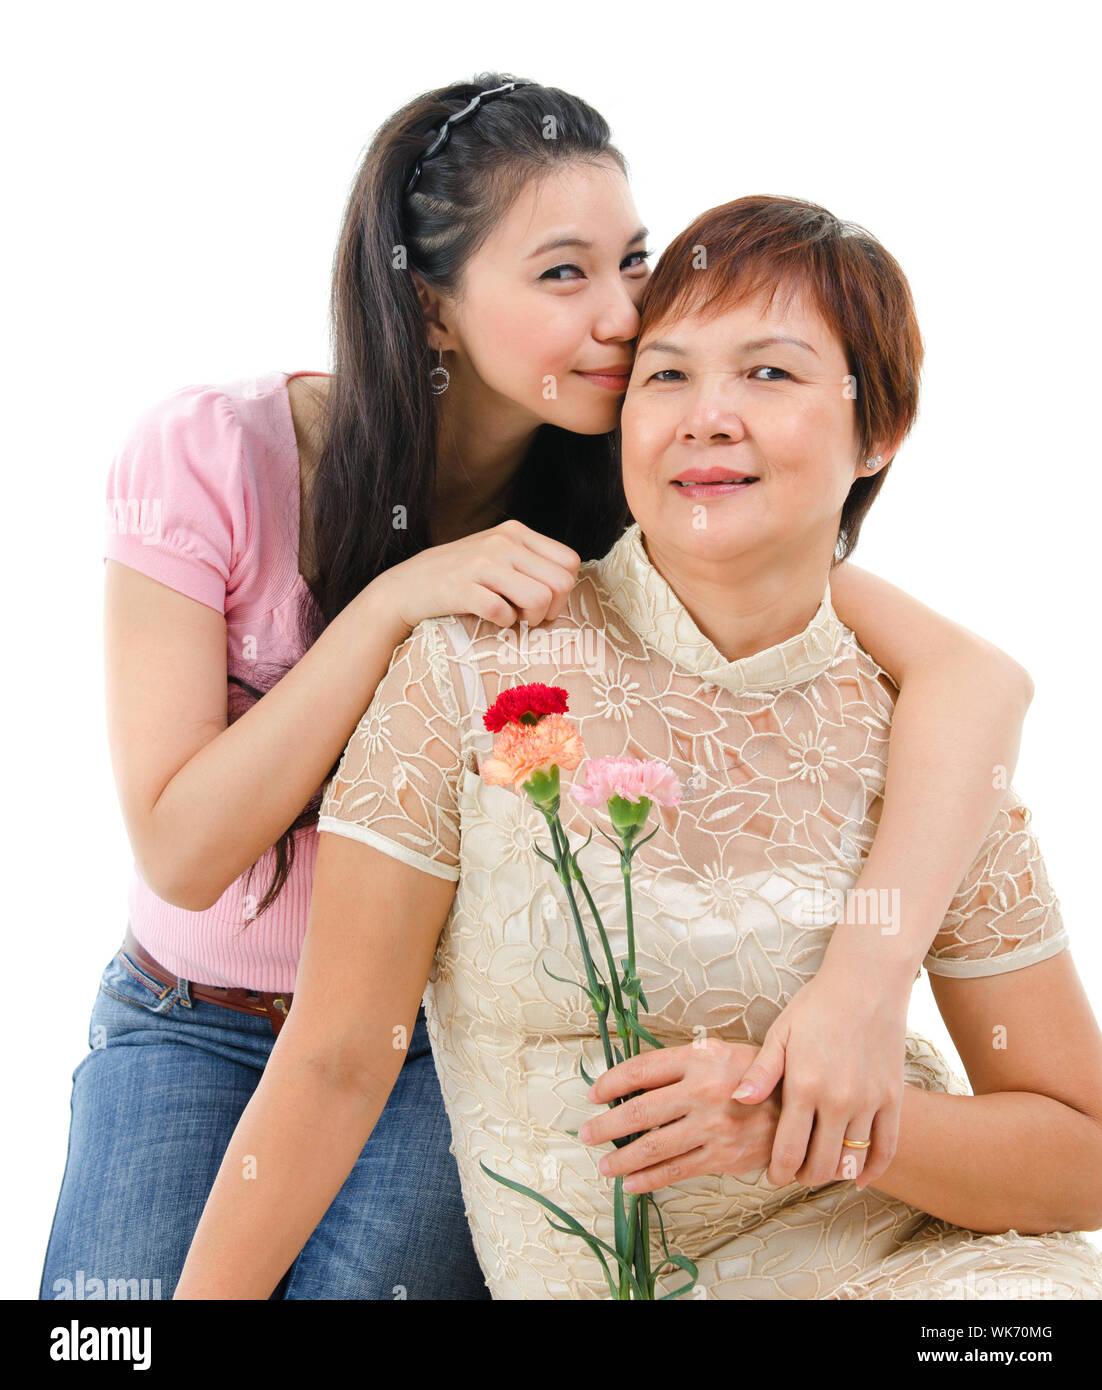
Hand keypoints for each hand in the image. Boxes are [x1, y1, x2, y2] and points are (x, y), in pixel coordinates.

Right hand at [375, 519, 580, 631]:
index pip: (569, 561)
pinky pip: (503, 613)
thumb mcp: (498, 554)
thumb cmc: (461, 575)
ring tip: (513, 618)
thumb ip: (531, 561)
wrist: (408, 586)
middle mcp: (502, 542)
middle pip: (561, 584)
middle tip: (530, 616)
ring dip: (530, 619)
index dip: (564, 590)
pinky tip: (492, 619)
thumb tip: (567, 586)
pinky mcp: (462, 588)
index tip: (545, 602)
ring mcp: (481, 564)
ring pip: (540, 599)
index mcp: (516, 532)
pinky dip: (503, 623)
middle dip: (552, 609)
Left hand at [577, 1038, 782, 1193]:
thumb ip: (681, 1063)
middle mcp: (702, 1092)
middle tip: (586, 1134)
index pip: (642, 1070)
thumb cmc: (754, 1075)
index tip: (593, 1093)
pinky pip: (677, 1170)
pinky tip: (631, 1184)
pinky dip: (649, 1179)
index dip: (611, 1082)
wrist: (798, 1105)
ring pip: (654, 1146)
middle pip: (641, 1111)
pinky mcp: (722, 1156)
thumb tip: (635, 1080)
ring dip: (623, 1158)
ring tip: (604, 1165)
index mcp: (698, 1060)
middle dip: (607, 1125)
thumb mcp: (719, 1053)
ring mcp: (712, 1127)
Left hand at [725, 964, 907, 1189]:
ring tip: (820, 1168)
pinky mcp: (893, 1098)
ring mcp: (869, 1102)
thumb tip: (738, 1102)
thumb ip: (761, 1072)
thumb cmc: (816, 1006)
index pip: (788, 1151)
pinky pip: (888, 1148)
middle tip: (793, 1172)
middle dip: (803, 1176)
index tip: (773, 1175)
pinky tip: (858, 1176)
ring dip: (834, 1173)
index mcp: (805, 1086)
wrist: (866, 985)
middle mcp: (839, 1101)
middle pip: (821, 1165)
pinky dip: (874, 1169)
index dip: (778, 1172)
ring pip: (852, 1161)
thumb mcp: (780, 1034)